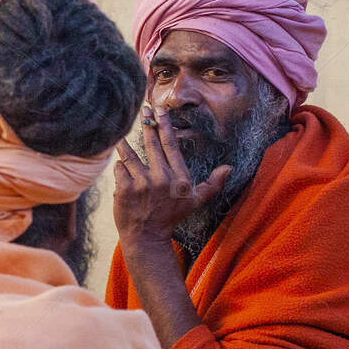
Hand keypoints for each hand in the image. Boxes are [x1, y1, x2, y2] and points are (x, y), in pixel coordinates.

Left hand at [112, 105, 230, 245]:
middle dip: (147, 125)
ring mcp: (142, 184)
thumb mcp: (195, 202)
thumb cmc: (171, 217)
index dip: (165, 126)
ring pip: (131, 156)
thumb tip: (229, 168)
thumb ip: (212, 184)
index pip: (171, 146)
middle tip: (143, 110)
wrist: (146, 237)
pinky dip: (119, 167)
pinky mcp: (125, 189)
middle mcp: (162, 178)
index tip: (160, 111)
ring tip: (121, 137)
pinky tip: (120, 168)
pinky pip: (120, 170)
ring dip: (125, 145)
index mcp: (179, 178)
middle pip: (152, 145)